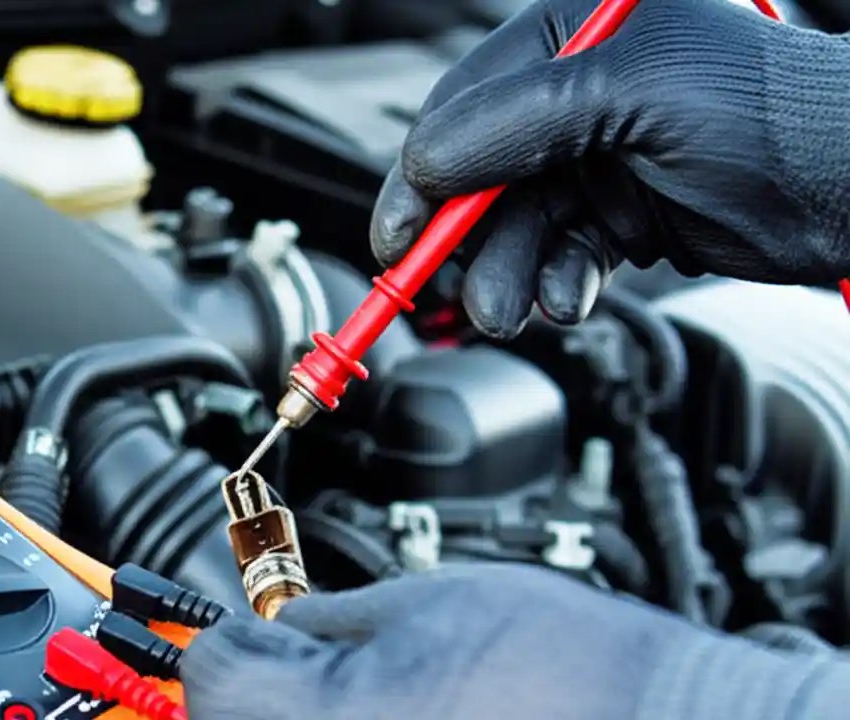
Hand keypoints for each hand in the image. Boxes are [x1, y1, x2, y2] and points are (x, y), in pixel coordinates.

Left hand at [180, 564, 848, 719]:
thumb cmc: (570, 669)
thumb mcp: (425, 599)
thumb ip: (327, 613)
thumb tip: (278, 619)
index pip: (214, 673)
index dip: (242, 631)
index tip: (271, 621)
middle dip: (266, 680)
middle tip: (318, 653)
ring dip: (302, 712)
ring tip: (376, 689)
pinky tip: (401, 717)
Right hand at [371, 0, 849, 338]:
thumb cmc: (770, 112)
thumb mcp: (629, 96)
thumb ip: (514, 123)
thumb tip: (420, 162)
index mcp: (574, 32)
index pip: (466, 101)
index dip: (423, 171)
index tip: (399, 230)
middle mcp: (576, 92)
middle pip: (482, 171)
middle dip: (470, 239)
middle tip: (455, 289)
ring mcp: (598, 154)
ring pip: (517, 223)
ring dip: (510, 273)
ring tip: (515, 311)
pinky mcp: (620, 211)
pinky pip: (559, 252)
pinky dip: (556, 283)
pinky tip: (570, 297)